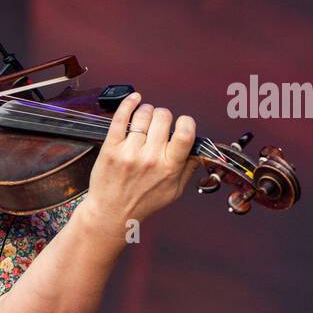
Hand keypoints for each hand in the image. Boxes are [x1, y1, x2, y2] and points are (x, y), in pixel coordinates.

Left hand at [80, 92, 199, 235]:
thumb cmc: (142, 202)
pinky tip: (134, 99)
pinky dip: (128, 103)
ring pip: (143, 114)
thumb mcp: (174, 191)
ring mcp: (129, 152)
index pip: (185, 133)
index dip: (186, 122)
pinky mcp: (110, 148)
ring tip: (145, 119)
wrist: (111, 213)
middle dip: (164, 116)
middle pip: (163, 117)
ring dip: (146, 111)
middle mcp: (150, 158)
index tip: (181, 124)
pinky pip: (120, 118)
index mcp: (169, 167)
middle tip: (159, 124)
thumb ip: (189, 168)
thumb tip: (201, 150)